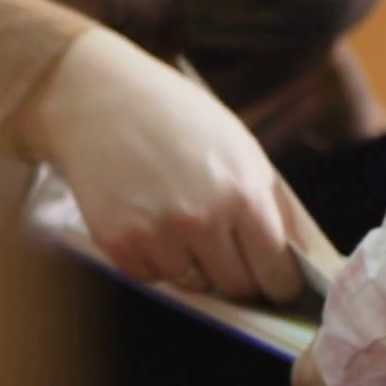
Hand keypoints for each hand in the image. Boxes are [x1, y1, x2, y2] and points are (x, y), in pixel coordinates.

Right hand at [20, 28, 304, 304]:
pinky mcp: (118, 244)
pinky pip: (151, 276)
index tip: (275, 281)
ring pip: (192, 284)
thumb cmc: (175, 116)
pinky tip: (148, 222)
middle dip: (237, 273)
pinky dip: (154, 259)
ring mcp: (156, 235)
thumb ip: (265, 201)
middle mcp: (201, 221)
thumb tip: (288, 257)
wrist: (97, 100)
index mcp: (242, 193)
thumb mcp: (239, 146)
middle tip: (225, 249)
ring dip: (192, 264)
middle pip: (236, 285)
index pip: (276, 272)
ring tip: (178, 223)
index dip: (280, 282)